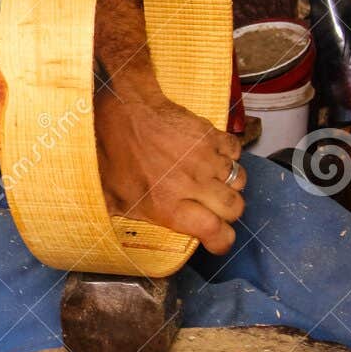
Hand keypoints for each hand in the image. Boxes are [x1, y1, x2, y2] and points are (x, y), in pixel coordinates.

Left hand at [94, 88, 245, 255]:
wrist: (123, 108)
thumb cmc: (114, 152)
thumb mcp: (111, 196)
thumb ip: (121, 221)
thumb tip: (114, 243)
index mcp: (167, 204)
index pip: (214, 231)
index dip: (222, 241)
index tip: (218, 239)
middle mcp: (191, 183)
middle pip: (234, 208)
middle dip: (228, 213)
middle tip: (214, 209)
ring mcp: (204, 157)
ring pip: (239, 181)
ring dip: (229, 185)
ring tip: (212, 182)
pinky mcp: (210, 135)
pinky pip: (236, 152)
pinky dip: (229, 157)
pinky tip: (213, 159)